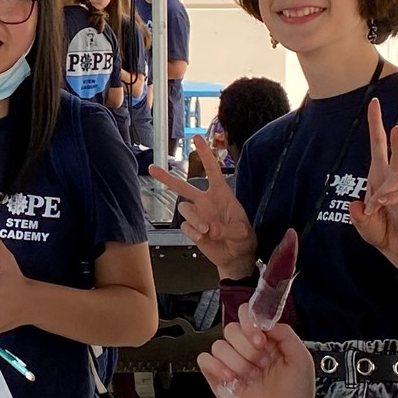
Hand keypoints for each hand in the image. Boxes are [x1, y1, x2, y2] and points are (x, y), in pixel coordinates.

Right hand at [148, 135, 256, 276]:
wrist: (236, 258)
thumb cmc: (243, 240)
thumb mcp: (242, 232)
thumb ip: (227, 229)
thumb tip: (209, 227)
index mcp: (222, 194)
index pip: (212, 170)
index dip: (204, 154)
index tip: (196, 138)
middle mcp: (206, 202)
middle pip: (183, 186)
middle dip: (167, 178)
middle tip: (153, 169)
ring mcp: (198, 215)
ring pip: (184, 208)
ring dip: (194, 219)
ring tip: (206, 230)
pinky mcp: (192, 229)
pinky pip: (185, 226)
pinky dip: (192, 231)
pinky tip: (201, 237)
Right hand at [196, 304, 316, 397]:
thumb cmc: (296, 395)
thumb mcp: (301, 358)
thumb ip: (284, 333)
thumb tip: (263, 320)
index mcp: (264, 341)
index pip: (246, 315)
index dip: (249, 323)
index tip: (260, 339)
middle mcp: (245, 350)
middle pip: (231, 329)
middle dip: (246, 348)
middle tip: (261, 364)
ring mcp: (230, 364)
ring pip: (218, 345)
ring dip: (237, 362)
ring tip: (251, 377)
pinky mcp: (217, 379)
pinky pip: (204, 360)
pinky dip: (216, 367)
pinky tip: (232, 379)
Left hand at [348, 98, 397, 272]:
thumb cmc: (384, 235)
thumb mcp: (363, 226)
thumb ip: (358, 217)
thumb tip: (358, 204)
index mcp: (378, 180)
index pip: (378, 149)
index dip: (376, 128)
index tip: (373, 105)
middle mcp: (392, 180)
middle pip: (390, 150)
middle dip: (381, 128)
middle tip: (375, 103)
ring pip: (394, 177)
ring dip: (380, 192)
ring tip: (373, 208)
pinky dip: (385, 201)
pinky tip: (378, 209)